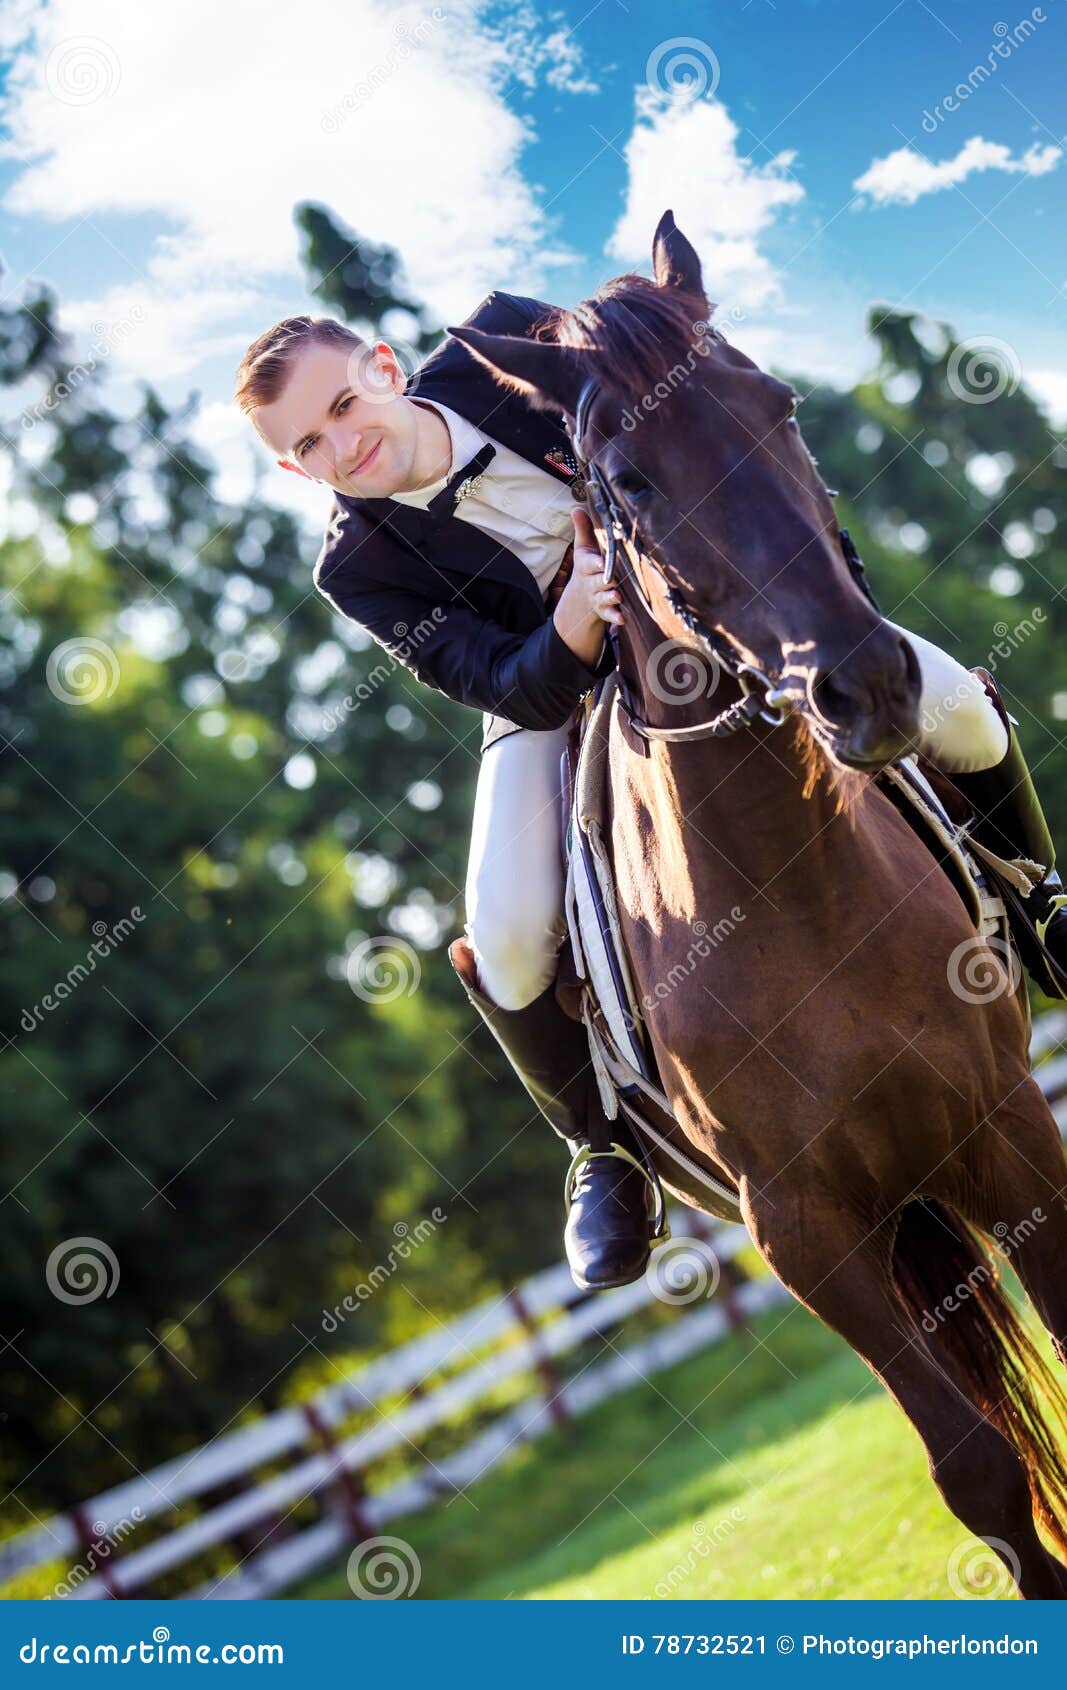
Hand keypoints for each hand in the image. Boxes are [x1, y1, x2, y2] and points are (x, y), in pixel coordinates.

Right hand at [551, 509, 622, 668]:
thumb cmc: (588, 566)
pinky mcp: (605, 610)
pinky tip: (622, 618)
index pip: (590, 564)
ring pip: (604, 598)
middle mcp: (592, 582)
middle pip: (598, 582)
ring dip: (610, 598)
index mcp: (587, 566)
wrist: (582, 597)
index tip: (602, 563)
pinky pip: (610, 615)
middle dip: (604, 581)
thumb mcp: (583, 548)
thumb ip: (583, 529)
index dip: (596, 564)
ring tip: (617, 596)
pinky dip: (615, 617)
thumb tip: (576, 507)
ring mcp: (598, 597)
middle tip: (611, 581)